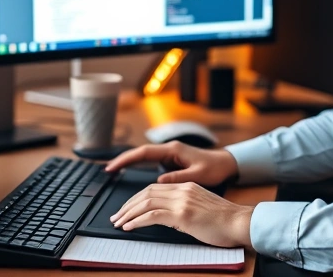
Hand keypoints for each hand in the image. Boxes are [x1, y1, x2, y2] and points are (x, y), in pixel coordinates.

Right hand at [105, 141, 238, 185]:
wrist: (225, 164)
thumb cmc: (214, 169)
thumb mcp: (197, 176)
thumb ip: (178, 178)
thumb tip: (158, 183)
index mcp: (173, 150)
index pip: (144, 152)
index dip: (127, 159)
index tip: (113, 167)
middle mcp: (168, 150)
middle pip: (139, 153)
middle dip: (123, 160)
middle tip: (107, 170)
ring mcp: (169, 155)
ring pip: (144, 157)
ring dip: (129, 163)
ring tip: (114, 172)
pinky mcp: (171, 161)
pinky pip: (150, 162)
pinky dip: (139, 167)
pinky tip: (130, 173)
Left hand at [110, 182, 252, 248]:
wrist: (240, 222)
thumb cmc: (224, 221)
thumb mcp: (200, 208)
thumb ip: (183, 208)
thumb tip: (167, 218)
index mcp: (186, 186)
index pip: (154, 188)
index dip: (136, 198)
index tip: (126, 209)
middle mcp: (182, 189)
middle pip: (146, 192)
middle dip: (128, 205)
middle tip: (116, 216)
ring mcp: (182, 200)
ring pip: (146, 202)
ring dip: (128, 213)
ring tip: (118, 222)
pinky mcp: (183, 214)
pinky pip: (152, 215)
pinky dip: (137, 221)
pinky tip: (129, 226)